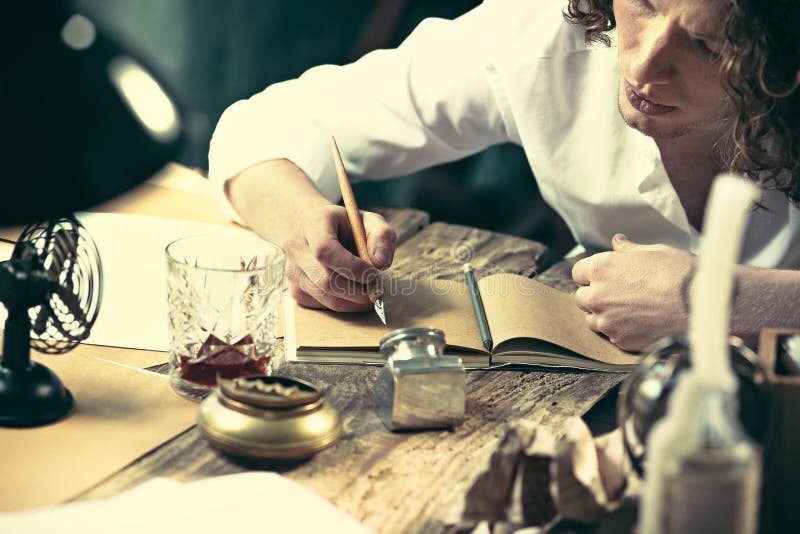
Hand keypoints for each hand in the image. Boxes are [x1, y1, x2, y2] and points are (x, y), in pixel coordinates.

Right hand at [283, 205, 396, 311]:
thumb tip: (381, 263)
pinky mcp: (295, 289)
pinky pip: (321, 306)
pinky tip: (354, 294)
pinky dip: (344, 305)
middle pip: (325, 279)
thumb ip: (382, 236)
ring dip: (353, 301)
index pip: (324, 250)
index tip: (373, 273)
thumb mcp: (370, 222)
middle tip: (377, 288)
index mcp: (314, 223)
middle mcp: (297, 247)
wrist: (321, 232)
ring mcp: (293, 270)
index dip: (351, 267)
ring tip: (369, 291)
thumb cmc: (348, 228)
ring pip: (324, 296)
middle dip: (357, 290)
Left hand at [571, 234, 694, 350]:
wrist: (704, 305)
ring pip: (592, 319)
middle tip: (618, 294)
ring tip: (628, 311)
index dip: (591, 274)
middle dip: (595, 295)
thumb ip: (628, 250)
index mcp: (602, 268)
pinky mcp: (620, 340)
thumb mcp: (654, 251)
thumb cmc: (681, 273)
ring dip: (603, 315)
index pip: (578, 272)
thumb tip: (617, 241)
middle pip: (581, 297)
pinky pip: (610, 336)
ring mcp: (607, 321)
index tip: (604, 277)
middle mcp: (598, 295)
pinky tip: (638, 324)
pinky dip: (619, 331)